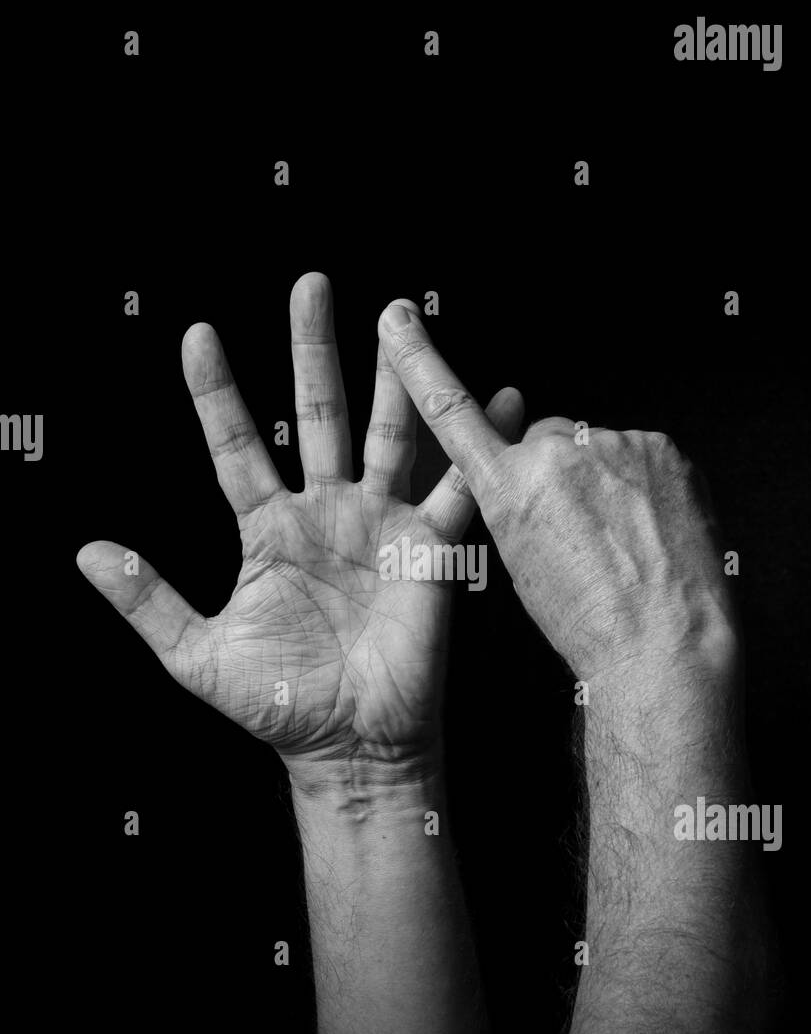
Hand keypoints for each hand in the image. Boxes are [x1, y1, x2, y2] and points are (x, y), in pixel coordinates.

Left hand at [77, 275, 521, 766]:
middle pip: (316, 415)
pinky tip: (500, 397)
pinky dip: (478, 445)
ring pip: (388, 433)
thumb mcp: (197, 655)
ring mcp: (380, 525)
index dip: (217, 393)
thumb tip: (87, 552)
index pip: (237, 447)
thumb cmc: (279, 706)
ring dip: (394, 376)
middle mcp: (326, 513)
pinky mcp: (428, 549)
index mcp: (269, 531)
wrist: (351, 748)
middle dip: (313, 351)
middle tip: (311, 285)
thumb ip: (148, 600)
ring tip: (399, 315)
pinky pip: (454, 489)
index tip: (197, 336)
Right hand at [376, 303, 738, 693]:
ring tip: (622, 541)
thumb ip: (518, 506)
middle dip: (558, 473)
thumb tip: (540, 483)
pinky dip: (643, 485)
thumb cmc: (589, 624)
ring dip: (605, 481)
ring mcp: (614, 445)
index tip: (396, 319)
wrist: (665, 645)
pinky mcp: (661, 448)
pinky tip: (649, 530)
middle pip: (546, 442)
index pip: (454, 414)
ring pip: (596, 450)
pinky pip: (639, 456)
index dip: (420, 363)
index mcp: (508, 490)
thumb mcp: (522, 568)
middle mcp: (557, 455)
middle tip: (582, 533)